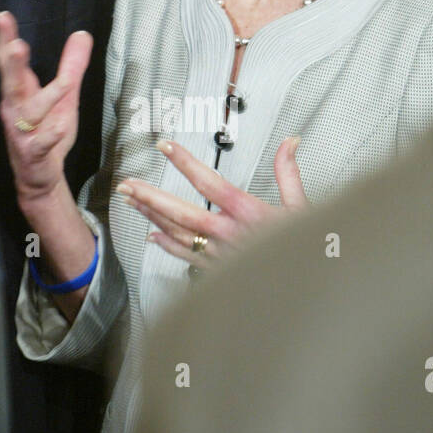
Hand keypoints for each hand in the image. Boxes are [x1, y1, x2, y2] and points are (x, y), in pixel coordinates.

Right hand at [0, 12, 92, 207]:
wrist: (39, 175)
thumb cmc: (47, 132)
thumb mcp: (65, 95)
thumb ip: (72, 65)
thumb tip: (82, 35)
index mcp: (21, 91)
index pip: (10, 61)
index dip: (5, 39)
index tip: (2, 17)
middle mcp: (16, 109)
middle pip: (11, 82)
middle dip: (13, 63)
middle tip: (16, 45)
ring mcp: (22, 131)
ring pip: (31, 112)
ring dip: (46, 97)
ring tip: (65, 83)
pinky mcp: (33, 152)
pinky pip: (41, 143)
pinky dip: (50, 135)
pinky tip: (60, 127)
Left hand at [116, 135, 307, 269]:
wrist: (303, 289)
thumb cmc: (305, 251)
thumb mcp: (302, 208)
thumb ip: (288, 173)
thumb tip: (289, 143)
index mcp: (247, 213)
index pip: (208, 182)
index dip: (184, 162)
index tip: (165, 147)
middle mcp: (229, 234)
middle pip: (180, 212)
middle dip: (150, 196)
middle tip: (127, 184)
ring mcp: (220, 253)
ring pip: (177, 233)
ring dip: (151, 216)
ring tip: (131, 201)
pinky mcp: (218, 270)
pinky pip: (185, 256)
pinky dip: (166, 245)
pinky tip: (152, 236)